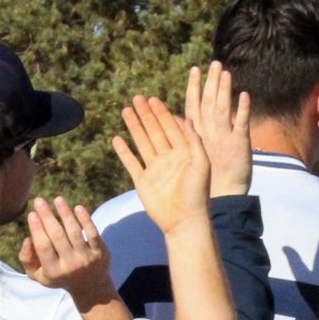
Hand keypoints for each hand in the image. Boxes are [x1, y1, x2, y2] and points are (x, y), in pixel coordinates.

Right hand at [20, 197, 116, 310]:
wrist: (90, 287)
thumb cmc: (59, 276)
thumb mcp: (39, 275)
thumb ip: (27, 259)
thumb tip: (27, 239)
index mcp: (53, 271)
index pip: (43, 246)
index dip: (37, 229)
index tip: (32, 213)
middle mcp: (70, 265)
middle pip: (57, 236)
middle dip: (47, 216)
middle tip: (39, 201)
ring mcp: (86, 258)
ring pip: (74, 232)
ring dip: (66, 213)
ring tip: (58, 199)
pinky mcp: (100, 253)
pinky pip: (92, 234)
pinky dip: (86, 220)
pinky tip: (78, 208)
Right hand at [112, 95, 210, 236]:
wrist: (184, 221)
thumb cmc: (197, 194)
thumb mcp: (201, 165)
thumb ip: (195, 142)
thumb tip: (189, 118)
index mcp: (184, 153)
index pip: (171, 128)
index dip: (163, 113)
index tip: (154, 99)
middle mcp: (168, 158)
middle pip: (155, 131)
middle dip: (146, 115)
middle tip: (138, 98)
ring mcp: (154, 169)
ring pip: (142, 143)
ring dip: (134, 127)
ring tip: (126, 111)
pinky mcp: (142, 181)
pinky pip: (131, 163)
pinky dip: (124, 151)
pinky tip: (117, 139)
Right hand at [183, 63, 252, 196]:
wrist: (221, 197)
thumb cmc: (206, 179)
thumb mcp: (194, 153)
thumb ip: (188, 134)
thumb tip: (179, 118)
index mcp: (197, 133)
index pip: (194, 104)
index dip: (195, 86)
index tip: (196, 69)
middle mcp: (208, 132)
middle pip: (208, 101)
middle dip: (211, 82)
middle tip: (214, 63)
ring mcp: (223, 137)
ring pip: (222, 108)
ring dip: (223, 89)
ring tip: (225, 72)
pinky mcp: (239, 144)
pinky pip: (241, 123)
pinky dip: (242, 109)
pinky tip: (244, 95)